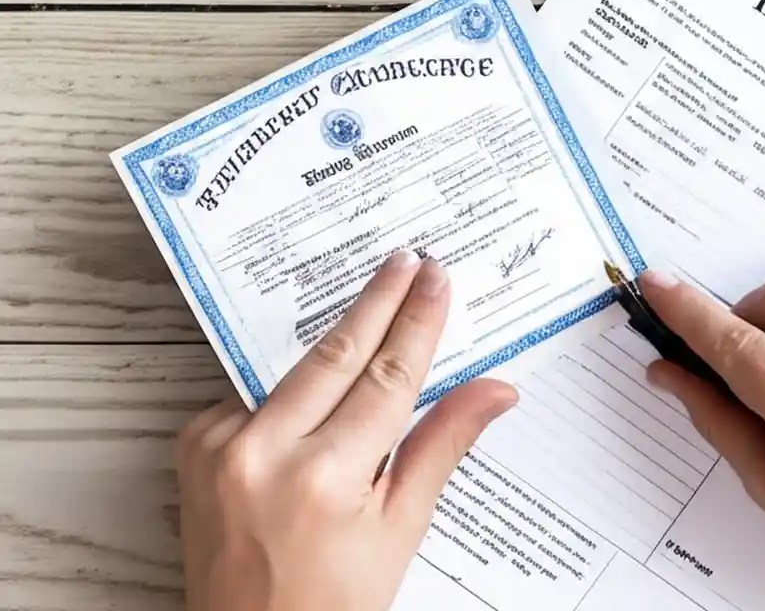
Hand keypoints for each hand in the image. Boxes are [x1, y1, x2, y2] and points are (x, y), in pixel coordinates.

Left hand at [176, 251, 517, 610]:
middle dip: (377, 302)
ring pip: (293, 372)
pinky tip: (316, 384)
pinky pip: (253, 396)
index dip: (417, 323)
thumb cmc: (333, 601)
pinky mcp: (194, 446)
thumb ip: (440, 447)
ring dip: (336, 338)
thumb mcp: (400, 529)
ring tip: (374, 295)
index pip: (387, 378)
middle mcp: (264, 452)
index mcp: (325, 477)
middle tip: (407, 260)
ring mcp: (220, 447)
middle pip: (335, 355)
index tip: (436, 280)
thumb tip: (496, 389)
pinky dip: (288, 389)